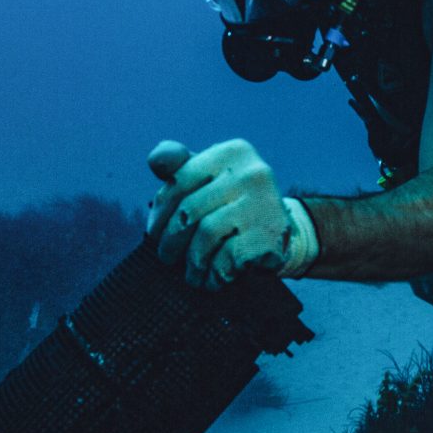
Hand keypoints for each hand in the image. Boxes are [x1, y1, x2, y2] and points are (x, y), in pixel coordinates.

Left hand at [147, 139, 292, 288]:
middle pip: (191, 209)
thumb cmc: (231, 206)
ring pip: (206, 234)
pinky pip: (227, 257)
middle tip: (166, 257)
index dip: (161, 210)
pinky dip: (213, 274)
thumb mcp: (209, 180)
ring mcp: (264, 201)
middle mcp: (252, 171)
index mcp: (233, 152)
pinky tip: (211, 280)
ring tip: (190, 273)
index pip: (181, 179)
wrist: (278, 236)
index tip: (154, 232)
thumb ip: (180, 167)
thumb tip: (155, 160)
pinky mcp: (270, 234)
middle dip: (171, 239)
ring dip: (192, 261)